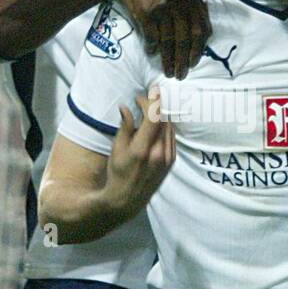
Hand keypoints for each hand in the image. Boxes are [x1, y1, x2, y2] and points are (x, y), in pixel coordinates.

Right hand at [104, 87, 174, 214]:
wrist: (128, 199)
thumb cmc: (117, 173)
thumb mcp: (116, 149)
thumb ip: (125, 127)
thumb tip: (126, 107)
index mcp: (143, 149)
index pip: (154, 117)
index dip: (154, 100)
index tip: (152, 89)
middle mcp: (159, 153)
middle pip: (163, 119)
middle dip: (154, 106)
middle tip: (141, 101)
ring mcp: (168, 158)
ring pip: (168, 127)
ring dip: (159, 116)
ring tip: (146, 113)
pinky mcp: (171, 161)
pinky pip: (171, 137)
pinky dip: (163, 127)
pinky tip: (153, 126)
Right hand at [114, 0, 211, 79]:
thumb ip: (193, 2)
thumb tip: (203, 30)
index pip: (202, 29)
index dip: (198, 49)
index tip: (193, 62)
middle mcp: (181, 3)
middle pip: (186, 38)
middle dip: (184, 60)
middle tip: (181, 75)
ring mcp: (164, 8)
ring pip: (169, 41)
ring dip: (169, 60)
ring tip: (168, 72)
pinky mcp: (148, 12)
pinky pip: (152, 37)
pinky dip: (152, 47)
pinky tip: (152, 54)